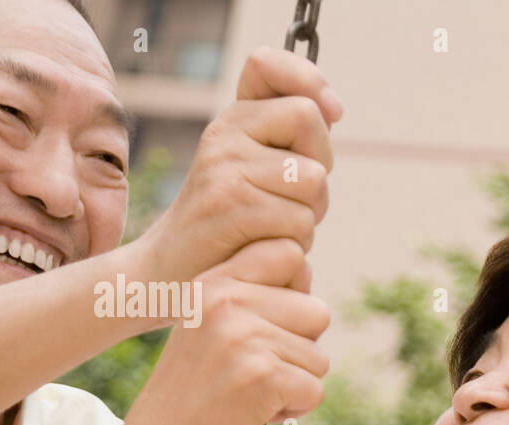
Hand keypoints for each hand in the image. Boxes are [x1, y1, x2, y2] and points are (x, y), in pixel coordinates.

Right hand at [122, 239, 329, 424]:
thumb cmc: (195, 389)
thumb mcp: (210, 324)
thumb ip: (252, 296)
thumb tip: (308, 276)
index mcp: (214, 281)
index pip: (289, 253)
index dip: (297, 292)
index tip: (273, 325)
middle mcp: (228, 301)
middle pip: (317, 312)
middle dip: (300, 349)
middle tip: (256, 370)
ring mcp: (245, 337)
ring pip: (319, 356)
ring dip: (295, 383)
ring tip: (249, 392)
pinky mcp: (264, 375)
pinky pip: (314, 390)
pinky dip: (295, 409)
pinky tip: (255, 412)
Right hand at [132, 48, 343, 294]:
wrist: (175, 276)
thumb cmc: (232, 228)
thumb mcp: (257, 173)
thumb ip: (291, 139)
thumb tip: (332, 108)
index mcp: (232, 120)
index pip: (266, 65)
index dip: (309, 80)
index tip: (332, 111)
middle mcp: (224, 134)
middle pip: (308, 119)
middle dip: (320, 167)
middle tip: (294, 201)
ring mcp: (225, 167)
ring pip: (313, 180)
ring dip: (309, 216)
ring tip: (274, 229)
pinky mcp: (232, 206)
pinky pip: (299, 220)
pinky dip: (295, 244)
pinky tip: (264, 249)